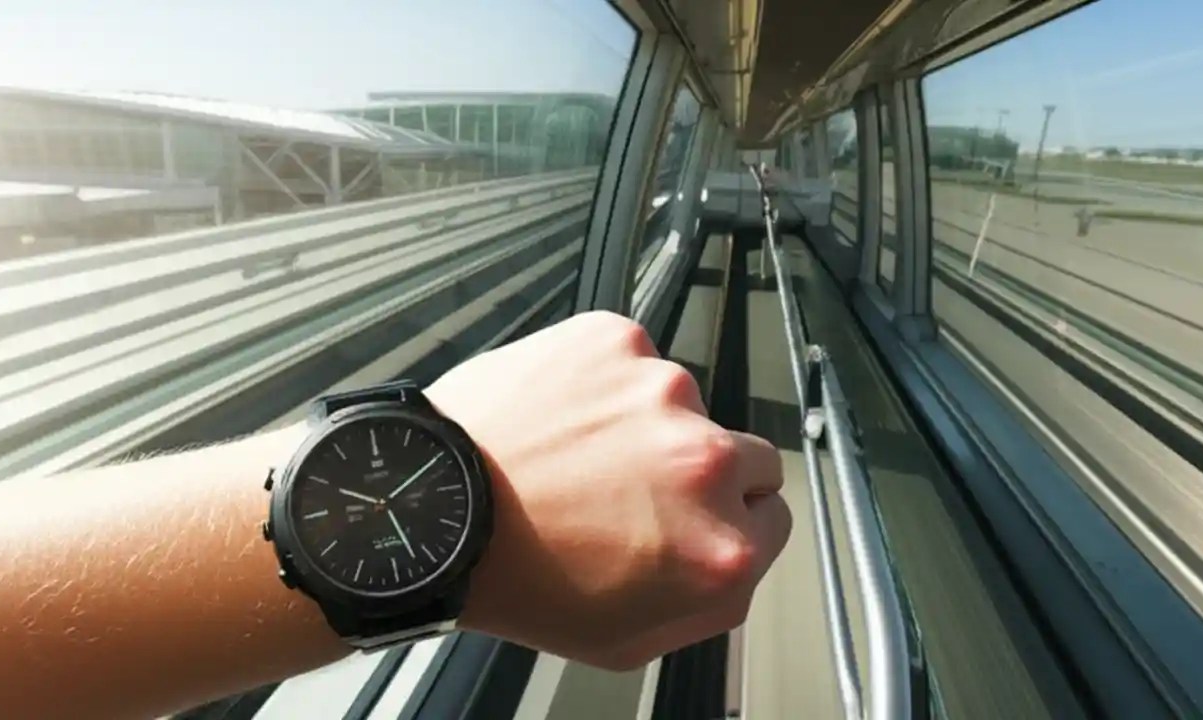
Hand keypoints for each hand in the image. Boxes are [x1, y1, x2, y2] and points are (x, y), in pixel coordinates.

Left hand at [426, 311, 789, 670]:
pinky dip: (603, 380)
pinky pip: (632, 360)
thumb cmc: (514, 576)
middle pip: (745, 456)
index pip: (772, 515)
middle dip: (700, 474)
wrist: (429, 506)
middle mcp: (705, 462)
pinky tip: (559, 415)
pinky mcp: (617, 341)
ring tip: (574, 453)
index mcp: (722, 548)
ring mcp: (662, 391)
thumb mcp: (627, 641)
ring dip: (646, 424)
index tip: (688, 519)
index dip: (728, 521)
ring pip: (683, 405)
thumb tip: (736, 561)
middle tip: (630, 488)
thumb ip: (709, 604)